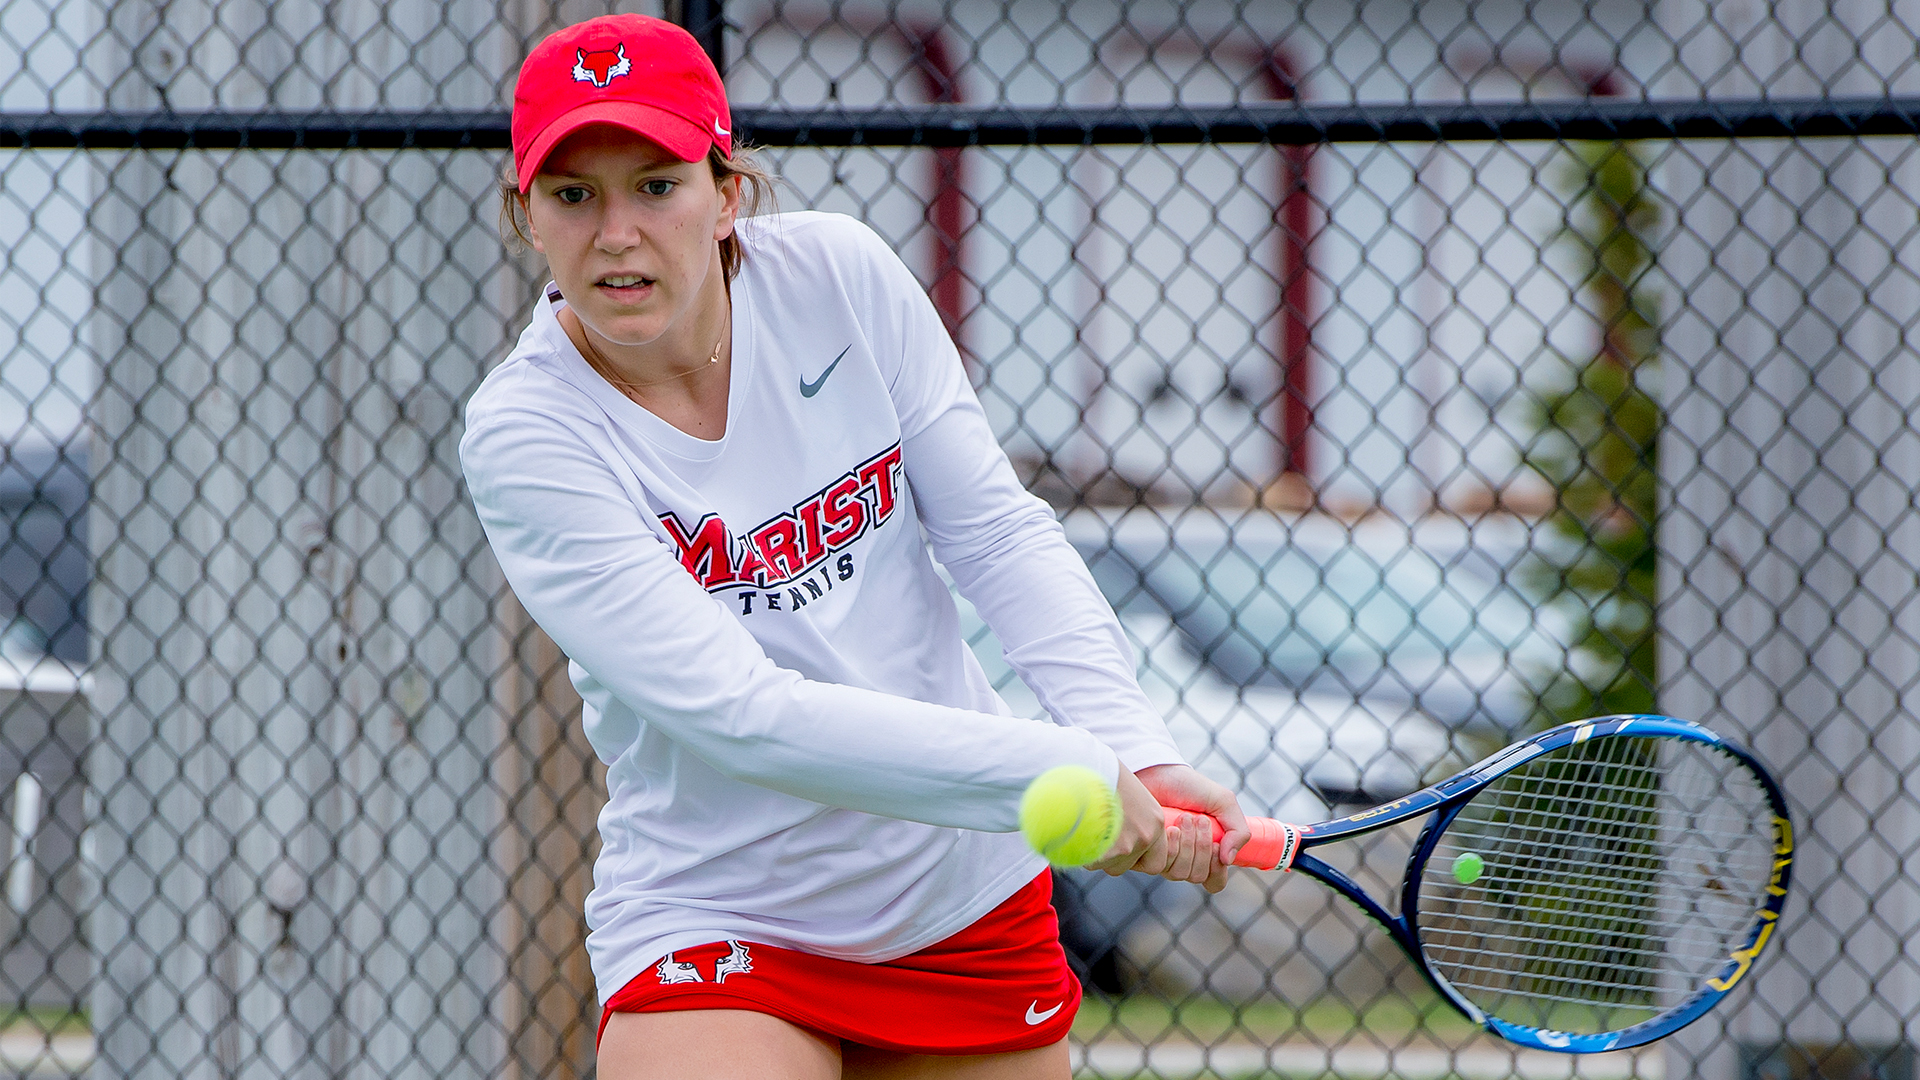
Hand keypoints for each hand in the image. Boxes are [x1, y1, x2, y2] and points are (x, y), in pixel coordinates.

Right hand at [1083, 766, 1170, 879]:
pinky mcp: (1106, 850)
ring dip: (1099, 855)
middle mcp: (1146, 836)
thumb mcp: (1131, 796)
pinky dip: (1082, 851)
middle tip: (1102, 840)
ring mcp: (1126, 845)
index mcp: (1155, 821)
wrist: (1085, 766)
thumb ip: (1135, 819)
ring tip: (1088, 829)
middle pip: (1130, 866)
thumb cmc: (1102, 773)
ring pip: (1110, 865)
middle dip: (1115, 860)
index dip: (1137, 857)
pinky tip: (1077, 832)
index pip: (1156, 862)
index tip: (1121, 843)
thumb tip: (1126, 834)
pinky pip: (1091, 861)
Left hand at [1137, 763, 1249, 893]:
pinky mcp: (1144, 854)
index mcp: (1204, 852)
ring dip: (1186, 845)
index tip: (1217, 847)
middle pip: (1197, 877)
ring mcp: (1163, 858)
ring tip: (1183, 818)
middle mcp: (1183, 859)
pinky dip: (1170, 846)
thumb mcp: (1222, 801)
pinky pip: (1159, 866)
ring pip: (1179, 874)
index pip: (1214, 881)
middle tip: (1198, 819)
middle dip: (1201, 847)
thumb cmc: (1187, 786)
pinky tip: (1168, 827)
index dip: (1217, 872)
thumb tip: (1228, 859)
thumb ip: (1238, 830)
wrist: (1155, 772)